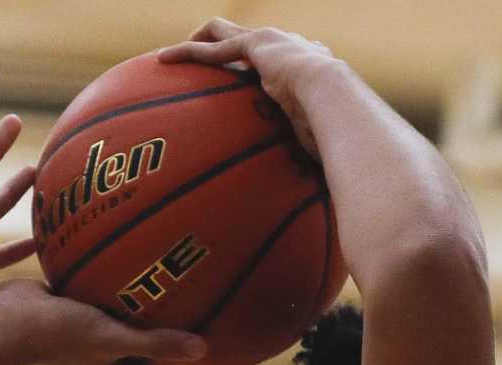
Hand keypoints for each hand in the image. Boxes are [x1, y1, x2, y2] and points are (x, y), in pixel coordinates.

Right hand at [0, 281, 231, 364]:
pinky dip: (136, 295)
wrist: (5, 319)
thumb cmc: (58, 333)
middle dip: (187, 354)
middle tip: (221, 339)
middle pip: (157, 361)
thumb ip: (155, 343)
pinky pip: (118, 306)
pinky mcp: (81, 314)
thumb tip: (204, 350)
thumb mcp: (111, 338)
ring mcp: (94, 338)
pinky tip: (149, 270)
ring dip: (163, 323)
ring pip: (138, 332)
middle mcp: (108, 361)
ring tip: (192, 304)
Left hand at [159, 19, 338, 154]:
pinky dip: (187, 52)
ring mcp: (274, 42)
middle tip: (201, 63)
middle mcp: (292, 47)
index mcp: (311, 67)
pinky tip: (164, 60)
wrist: (337, 102)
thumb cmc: (337, 133)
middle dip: (223, 47)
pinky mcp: (257, 44)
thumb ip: (312, 157)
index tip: (244, 80)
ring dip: (198, 44)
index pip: (280, 62)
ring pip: (226, 34)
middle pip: (249, 43)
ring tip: (171, 57)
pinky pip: (214, 46)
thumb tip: (319, 193)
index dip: (258, 68)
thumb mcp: (321, 144)